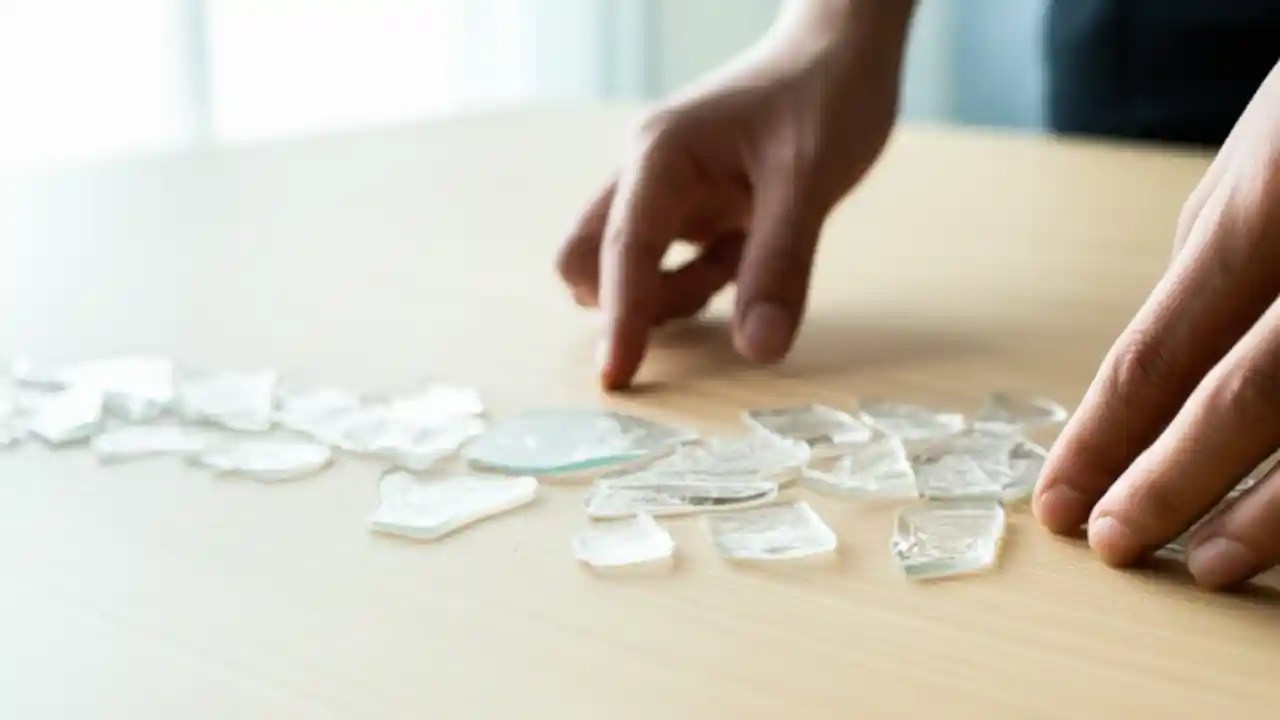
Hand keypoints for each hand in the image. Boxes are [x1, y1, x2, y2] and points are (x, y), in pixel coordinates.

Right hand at [556, 0, 912, 388]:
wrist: (843, 51)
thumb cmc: (826, 94)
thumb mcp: (810, 179)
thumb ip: (780, 265)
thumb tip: (758, 350)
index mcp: (662, 156)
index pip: (623, 250)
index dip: (621, 319)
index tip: (618, 379)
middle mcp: (648, 175)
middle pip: (590, 259)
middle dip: (629, 301)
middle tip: (702, 300)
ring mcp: (666, 193)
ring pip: (629, 269)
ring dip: (672, 293)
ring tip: (745, 255)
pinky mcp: (690, 208)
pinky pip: (670, 266)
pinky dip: (698, 282)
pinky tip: (747, 252)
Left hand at [1035, 61, 1279, 588]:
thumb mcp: (1258, 169)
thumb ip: (1211, 264)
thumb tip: (1161, 367)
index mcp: (1267, 208)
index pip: (1159, 349)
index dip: (1102, 436)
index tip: (1059, 500)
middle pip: (1245, 397)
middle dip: (1172, 484)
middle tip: (1112, 544)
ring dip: (1271, 514)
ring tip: (1209, 563)